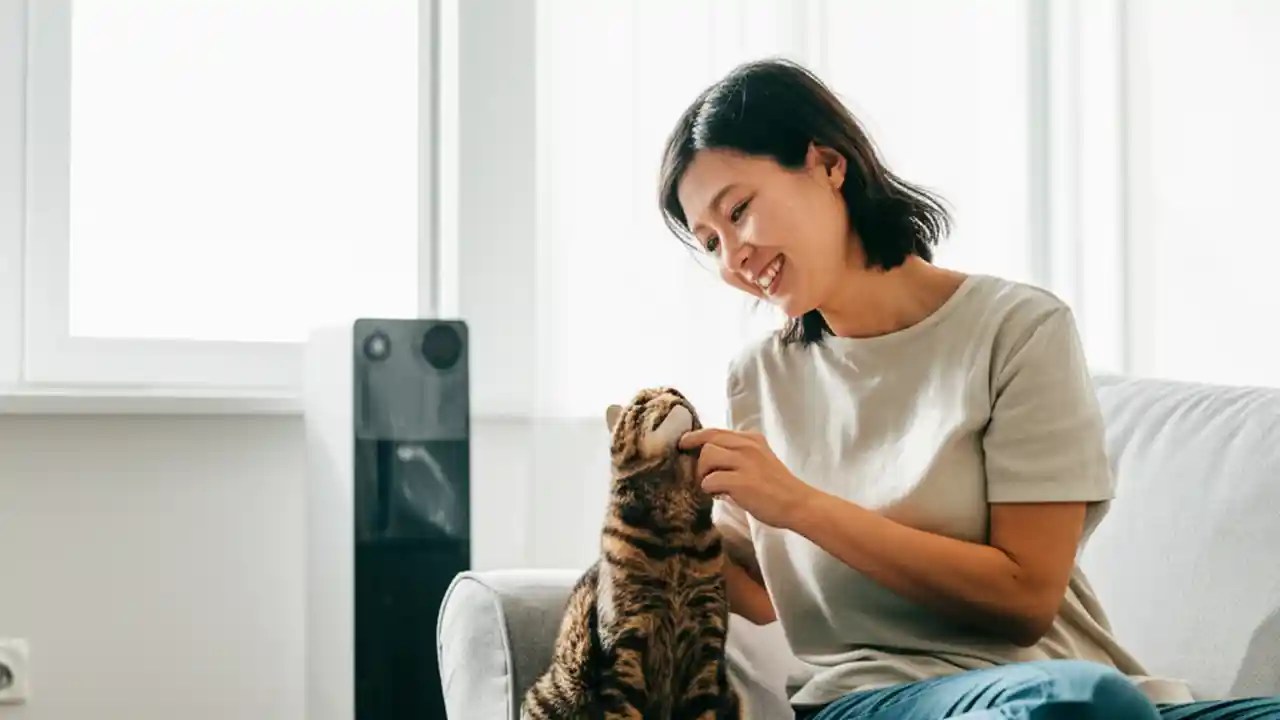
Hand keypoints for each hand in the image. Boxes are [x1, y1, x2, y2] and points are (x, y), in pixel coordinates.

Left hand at [677, 428, 817, 529]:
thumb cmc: (778, 487)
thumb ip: (739, 456)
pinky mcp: (740, 481)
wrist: (797, 504)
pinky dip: (708, 489)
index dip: (696, 436)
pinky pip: (710, 480)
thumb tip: (709, 460)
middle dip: (696, 455)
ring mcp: (744, 462)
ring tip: (711, 486)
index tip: (684, 443)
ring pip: (707, 456)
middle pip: (708, 440)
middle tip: (696, 471)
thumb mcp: (761, 460)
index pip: (716, 431)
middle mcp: (747, 445)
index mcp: (751, 439)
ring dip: (703, 473)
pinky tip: (718, 495)